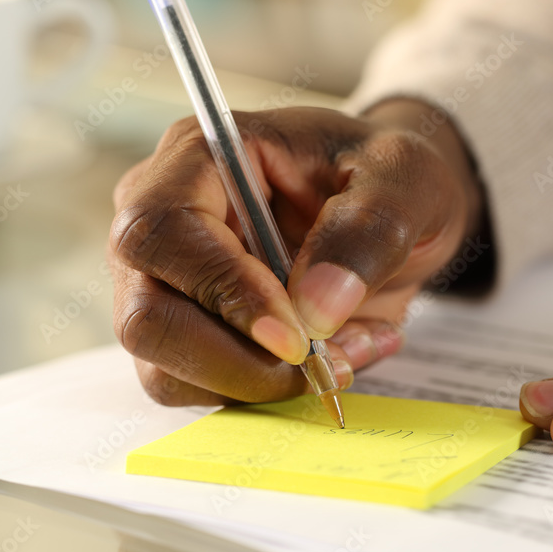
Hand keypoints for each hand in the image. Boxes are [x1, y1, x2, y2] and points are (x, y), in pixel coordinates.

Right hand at [109, 101, 483, 405]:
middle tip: (321, 363)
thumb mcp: (406, 176)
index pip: (164, 232)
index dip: (223, 292)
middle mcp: (159, 221)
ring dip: (255, 384)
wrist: (383, 207)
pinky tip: (322, 360)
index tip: (297, 337)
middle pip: (145, 315)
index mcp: (198, 156)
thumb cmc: (379, 174)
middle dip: (237, 361)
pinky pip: (193, 389)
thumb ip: (370, 228)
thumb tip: (316, 309)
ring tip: (340, 354)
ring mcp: (158, 283)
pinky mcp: (179, 332)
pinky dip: (259, 394)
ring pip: (163, 369)